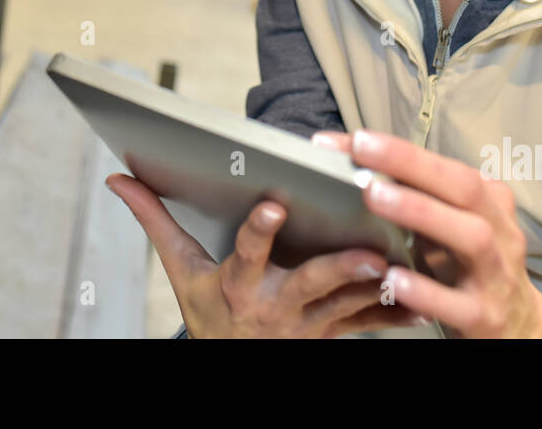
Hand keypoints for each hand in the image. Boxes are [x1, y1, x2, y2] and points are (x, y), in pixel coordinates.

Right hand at [107, 173, 426, 337]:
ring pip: (347, 306)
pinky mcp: (332, 334)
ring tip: (404, 268)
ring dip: (377, 290)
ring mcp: (307, 325)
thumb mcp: (180, 270)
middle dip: (339, 269)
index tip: (275, 204)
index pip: (246, 253)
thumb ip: (154, 220)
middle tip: (370, 253)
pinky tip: (424, 299)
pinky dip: (396, 313)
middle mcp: (274, 306)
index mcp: (236, 284)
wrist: (232, 362)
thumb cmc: (207, 310)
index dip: (259, 230)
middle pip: (310, 285)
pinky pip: (367, 325)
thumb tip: (117, 178)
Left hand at [312, 129, 541, 338]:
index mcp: (488, 202)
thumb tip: (355, 165)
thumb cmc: (472, 265)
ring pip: (471, 237)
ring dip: (422, 212)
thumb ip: (418, 197)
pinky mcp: (485, 316)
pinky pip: (457, 303)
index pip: (445, 166)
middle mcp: (498, 230)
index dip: (400, 150)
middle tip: (362, 151)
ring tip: (375, 197)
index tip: (355, 138)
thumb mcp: (453, 225)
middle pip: (463, 187)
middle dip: (411, 164)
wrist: (520, 325)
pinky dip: (426, 290)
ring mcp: (496, 274)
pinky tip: (392, 277)